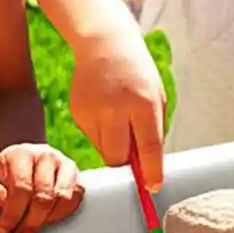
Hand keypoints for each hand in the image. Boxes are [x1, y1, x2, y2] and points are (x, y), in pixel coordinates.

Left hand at [0, 142, 84, 232]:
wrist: (23, 160)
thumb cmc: (5, 174)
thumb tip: (1, 200)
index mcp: (21, 155)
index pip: (21, 188)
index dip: (12, 214)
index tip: (3, 231)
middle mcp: (45, 156)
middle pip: (43, 196)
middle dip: (30, 223)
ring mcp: (64, 165)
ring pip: (63, 198)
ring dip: (48, 220)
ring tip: (33, 229)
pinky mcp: (77, 175)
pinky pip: (76, 199)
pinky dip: (63, 214)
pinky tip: (48, 220)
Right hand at [69, 31, 165, 191]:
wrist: (105, 44)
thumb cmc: (138, 74)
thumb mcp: (156, 97)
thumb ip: (152, 131)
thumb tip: (147, 166)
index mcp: (142, 104)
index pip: (148, 147)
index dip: (151, 172)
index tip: (153, 188)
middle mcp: (115, 109)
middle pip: (117, 158)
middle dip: (126, 164)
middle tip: (133, 156)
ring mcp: (92, 111)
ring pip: (104, 150)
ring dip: (114, 145)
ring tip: (119, 118)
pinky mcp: (77, 112)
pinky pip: (92, 137)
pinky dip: (101, 132)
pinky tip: (105, 109)